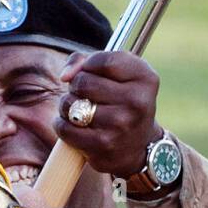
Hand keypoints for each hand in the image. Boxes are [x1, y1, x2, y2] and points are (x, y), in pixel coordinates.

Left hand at [54, 52, 163, 180]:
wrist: (136, 147)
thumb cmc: (121, 102)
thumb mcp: (117, 75)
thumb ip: (87, 61)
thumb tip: (65, 75)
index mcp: (145, 78)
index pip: (103, 60)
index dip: (88, 64)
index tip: (90, 72)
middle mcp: (136, 101)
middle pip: (83, 81)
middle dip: (76, 86)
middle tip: (86, 95)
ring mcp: (120, 124)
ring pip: (70, 103)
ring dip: (67, 106)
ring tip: (80, 111)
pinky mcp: (103, 144)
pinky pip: (65, 127)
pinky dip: (62, 125)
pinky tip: (74, 126)